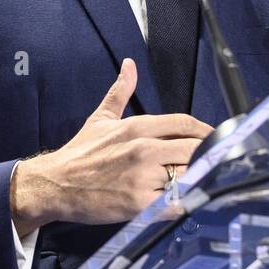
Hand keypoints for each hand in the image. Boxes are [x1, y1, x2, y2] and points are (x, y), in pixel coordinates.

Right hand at [10, 58, 211, 233]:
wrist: (55, 185)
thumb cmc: (79, 153)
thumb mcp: (101, 118)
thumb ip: (121, 91)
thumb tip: (130, 65)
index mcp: (138, 127)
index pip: (185, 123)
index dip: (206, 132)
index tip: (214, 139)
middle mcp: (143, 149)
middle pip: (194, 148)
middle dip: (207, 156)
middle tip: (213, 162)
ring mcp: (142, 177)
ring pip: (189, 175)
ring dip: (198, 180)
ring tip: (202, 182)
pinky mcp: (140, 204)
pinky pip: (176, 203)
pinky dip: (186, 204)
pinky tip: (187, 202)